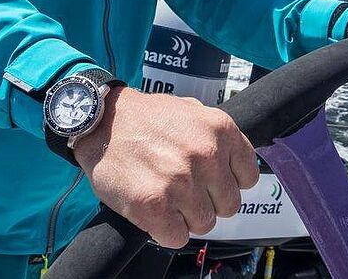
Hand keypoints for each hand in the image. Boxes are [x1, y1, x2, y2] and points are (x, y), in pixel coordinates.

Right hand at [73, 87, 257, 248]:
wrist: (99, 121)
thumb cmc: (142, 117)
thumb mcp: (190, 110)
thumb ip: (216, 136)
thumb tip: (237, 163)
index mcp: (220, 130)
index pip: (248, 178)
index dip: (227, 182)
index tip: (211, 180)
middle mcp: (205, 156)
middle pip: (228, 205)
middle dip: (206, 200)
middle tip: (182, 188)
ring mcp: (180, 183)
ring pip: (204, 224)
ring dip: (184, 216)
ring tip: (164, 195)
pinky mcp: (154, 207)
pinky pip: (177, 237)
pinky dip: (165, 230)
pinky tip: (153, 209)